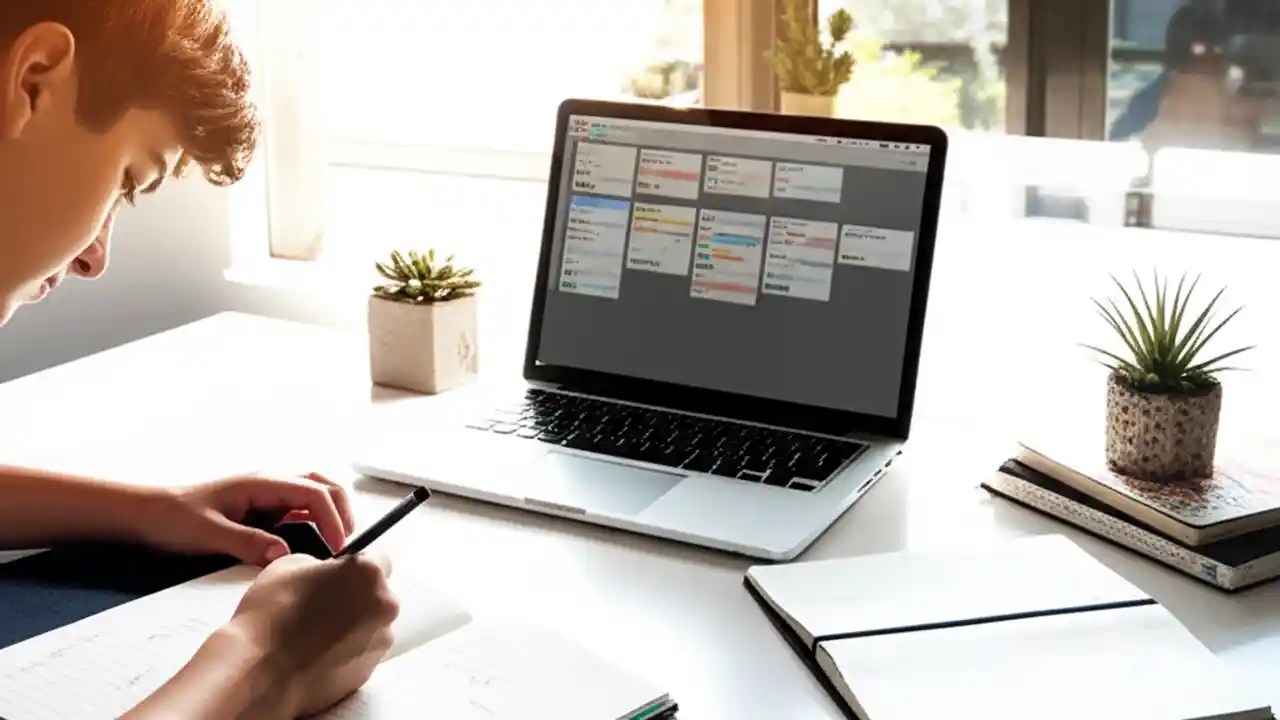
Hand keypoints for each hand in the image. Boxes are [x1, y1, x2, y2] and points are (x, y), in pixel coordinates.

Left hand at [138, 473, 355, 565]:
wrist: (145, 512)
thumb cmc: (172, 517)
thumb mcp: (206, 533)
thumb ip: (246, 542)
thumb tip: (285, 553)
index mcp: (260, 483)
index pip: (313, 492)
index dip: (332, 519)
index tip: (337, 548)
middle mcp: (269, 483)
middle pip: (323, 485)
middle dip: (342, 510)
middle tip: (346, 543)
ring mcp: (267, 494)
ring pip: (314, 493)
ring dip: (332, 512)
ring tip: (337, 541)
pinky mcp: (262, 508)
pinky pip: (298, 508)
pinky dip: (315, 521)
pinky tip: (312, 543)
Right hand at [227, 553, 399, 716]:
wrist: (259, 672)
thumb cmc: (272, 612)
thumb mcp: (291, 564)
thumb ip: (322, 564)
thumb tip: (328, 574)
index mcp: (369, 573)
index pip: (376, 561)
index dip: (354, 568)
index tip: (336, 578)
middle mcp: (384, 606)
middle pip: (378, 595)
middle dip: (357, 598)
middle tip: (323, 606)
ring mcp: (380, 641)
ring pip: (372, 626)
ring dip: (354, 626)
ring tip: (318, 635)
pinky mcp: (369, 670)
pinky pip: (363, 653)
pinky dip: (348, 651)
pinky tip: (319, 655)